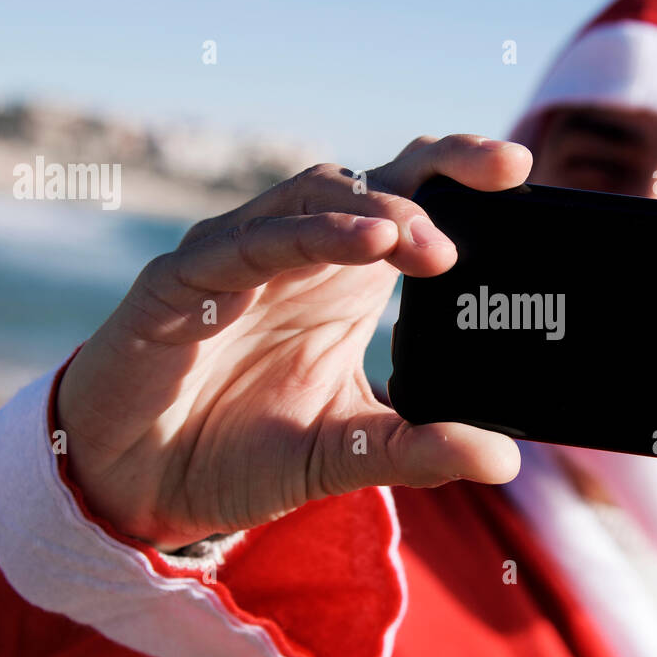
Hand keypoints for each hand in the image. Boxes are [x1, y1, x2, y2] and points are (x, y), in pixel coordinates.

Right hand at [55, 135, 530, 550]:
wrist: (135, 489)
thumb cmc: (236, 453)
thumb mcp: (342, 455)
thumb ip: (417, 451)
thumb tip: (504, 460)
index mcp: (344, 284)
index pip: (407, 205)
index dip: (457, 174)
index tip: (521, 168)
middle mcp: (298, 259)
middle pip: (371, 180)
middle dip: (436, 170)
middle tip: (499, 179)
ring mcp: (238, 262)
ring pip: (310, 198)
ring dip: (373, 209)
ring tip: (422, 239)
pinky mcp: (178, 283)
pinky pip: (241, 243)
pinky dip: (300, 238)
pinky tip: (356, 245)